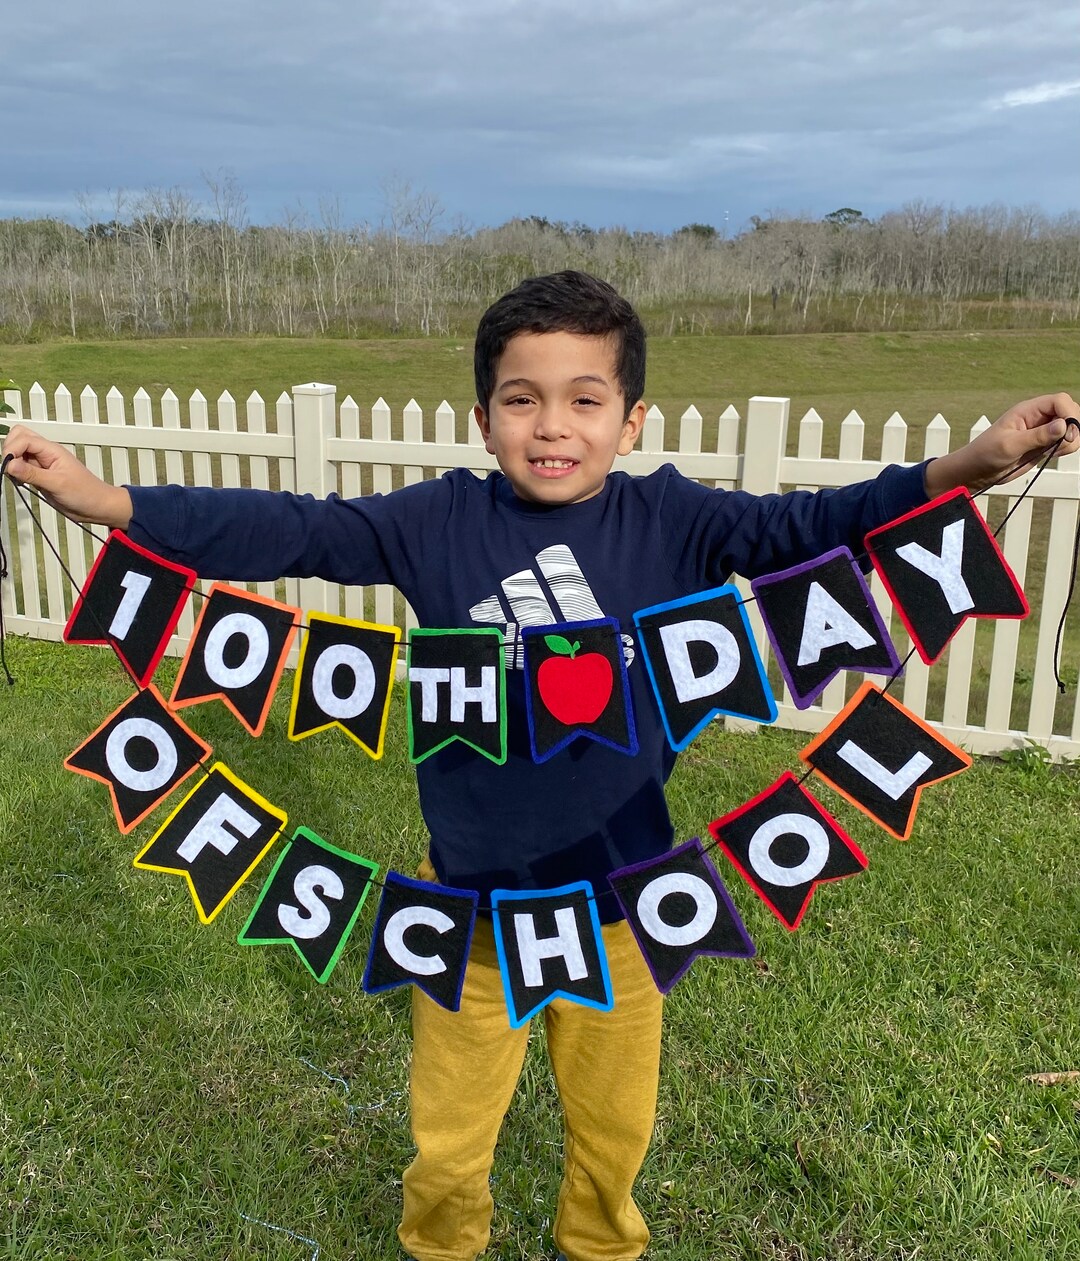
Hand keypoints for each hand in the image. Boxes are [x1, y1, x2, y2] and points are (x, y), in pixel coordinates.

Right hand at [1, 423, 132, 528]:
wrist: (97, 507)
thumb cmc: (86, 493)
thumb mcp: (57, 484)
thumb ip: (32, 473)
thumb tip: (10, 464)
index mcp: (52, 450)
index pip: (23, 438)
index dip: (12, 449)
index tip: (9, 466)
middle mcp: (45, 454)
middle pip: (19, 438)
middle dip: (10, 450)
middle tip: (11, 469)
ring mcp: (42, 464)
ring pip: (19, 453)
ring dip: (12, 462)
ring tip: (17, 477)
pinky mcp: (40, 476)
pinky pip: (22, 468)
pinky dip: (16, 473)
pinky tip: (22, 482)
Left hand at [924, 393, 1079, 497]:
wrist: (976, 471)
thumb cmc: (985, 454)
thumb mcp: (1009, 445)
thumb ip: (1037, 436)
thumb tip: (1062, 425)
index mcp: (1028, 410)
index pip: (1060, 400)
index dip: (1069, 413)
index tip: (1066, 432)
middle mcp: (1038, 418)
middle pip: (1070, 412)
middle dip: (1073, 428)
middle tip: (1062, 445)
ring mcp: (1042, 432)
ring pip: (1071, 429)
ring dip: (1071, 440)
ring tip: (1053, 452)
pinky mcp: (1044, 445)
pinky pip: (1065, 442)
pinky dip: (1066, 448)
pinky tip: (1051, 455)